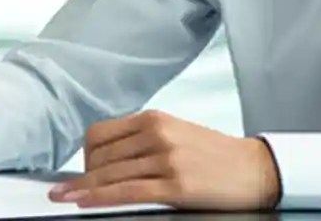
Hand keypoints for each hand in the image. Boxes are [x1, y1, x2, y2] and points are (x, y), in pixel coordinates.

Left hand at [47, 110, 280, 210]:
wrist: (256, 170)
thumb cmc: (216, 156)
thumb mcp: (177, 134)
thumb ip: (144, 140)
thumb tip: (107, 159)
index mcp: (155, 119)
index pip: (101, 133)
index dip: (84, 154)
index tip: (78, 170)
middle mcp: (158, 134)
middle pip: (101, 156)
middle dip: (81, 175)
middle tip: (67, 190)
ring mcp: (166, 159)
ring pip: (110, 175)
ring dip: (82, 189)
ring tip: (63, 197)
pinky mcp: (176, 185)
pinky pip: (127, 192)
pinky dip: (100, 198)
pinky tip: (84, 202)